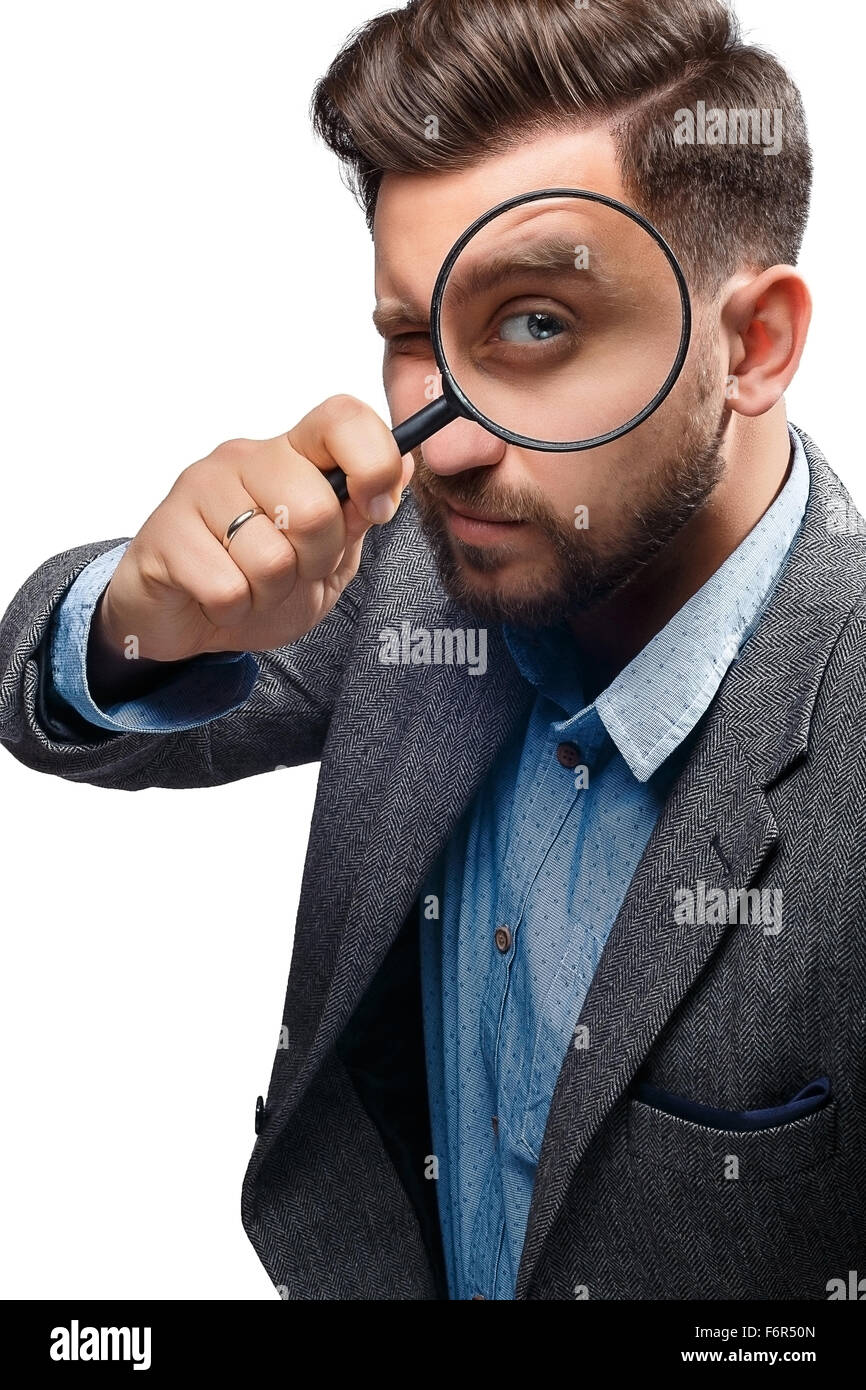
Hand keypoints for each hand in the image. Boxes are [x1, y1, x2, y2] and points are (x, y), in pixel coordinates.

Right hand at [95, 396, 412, 665]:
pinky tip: (218, 597)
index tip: (376, 510)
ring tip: (250, 585)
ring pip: (270, 557)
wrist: (184, 619)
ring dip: (270, 592)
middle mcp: (245, 458)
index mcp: (292, 455)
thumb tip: (405, 463)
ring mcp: (199, 489)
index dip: (373, 463)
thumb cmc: (255, 581)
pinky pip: (227, 587)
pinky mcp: (164, 532)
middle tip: (290, 570)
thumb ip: (359, 516)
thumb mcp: (327, 558)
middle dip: (315, 560)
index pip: (342, 418)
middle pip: (315, 508)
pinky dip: (233, 609)